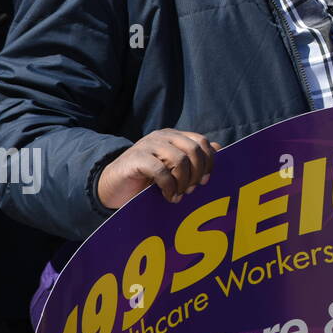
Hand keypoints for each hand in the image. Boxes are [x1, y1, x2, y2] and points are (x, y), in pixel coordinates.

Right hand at [97, 129, 220, 209]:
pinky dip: (169, 186)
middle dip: (197, 172)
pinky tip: (168, 196)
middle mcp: (163, 137)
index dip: (208, 162)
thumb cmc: (146, 178)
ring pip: (180, 160)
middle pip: (194, 150)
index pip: (202, 142)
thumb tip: (219, 149)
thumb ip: (193, 158)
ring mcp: (149, 145)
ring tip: (180, 194)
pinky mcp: (137, 159)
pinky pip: (161, 171)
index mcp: (174, 136)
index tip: (205, 180)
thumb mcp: (172, 168)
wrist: (113, 186)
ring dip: (183, 181)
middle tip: (192, 189)